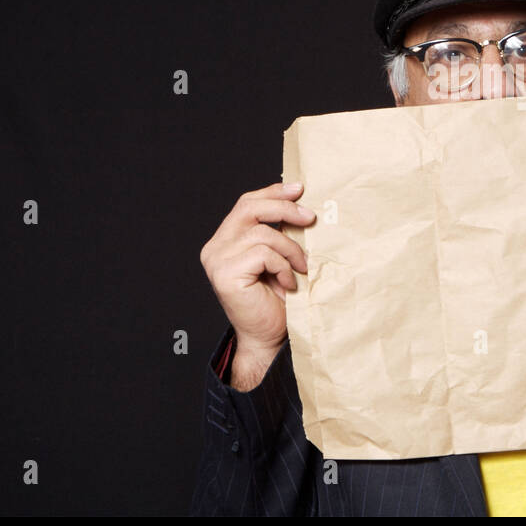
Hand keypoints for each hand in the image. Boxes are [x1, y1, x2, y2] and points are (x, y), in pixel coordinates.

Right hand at [199, 182, 316, 388]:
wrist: (269, 337)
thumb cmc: (277, 299)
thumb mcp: (279, 256)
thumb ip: (279, 231)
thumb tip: (301, 199)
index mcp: (226, 240)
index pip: (247, 203)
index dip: (273, 192)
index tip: (300, 188)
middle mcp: (215, 247)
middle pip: (249, 208)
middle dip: (284, 208)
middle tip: (311, 218)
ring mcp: (217, 260)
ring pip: (263, 233)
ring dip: (291, 250)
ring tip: (302, 268)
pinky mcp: (226, 274)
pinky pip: (264, 254)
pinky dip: (283, 266)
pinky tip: (288, 283)